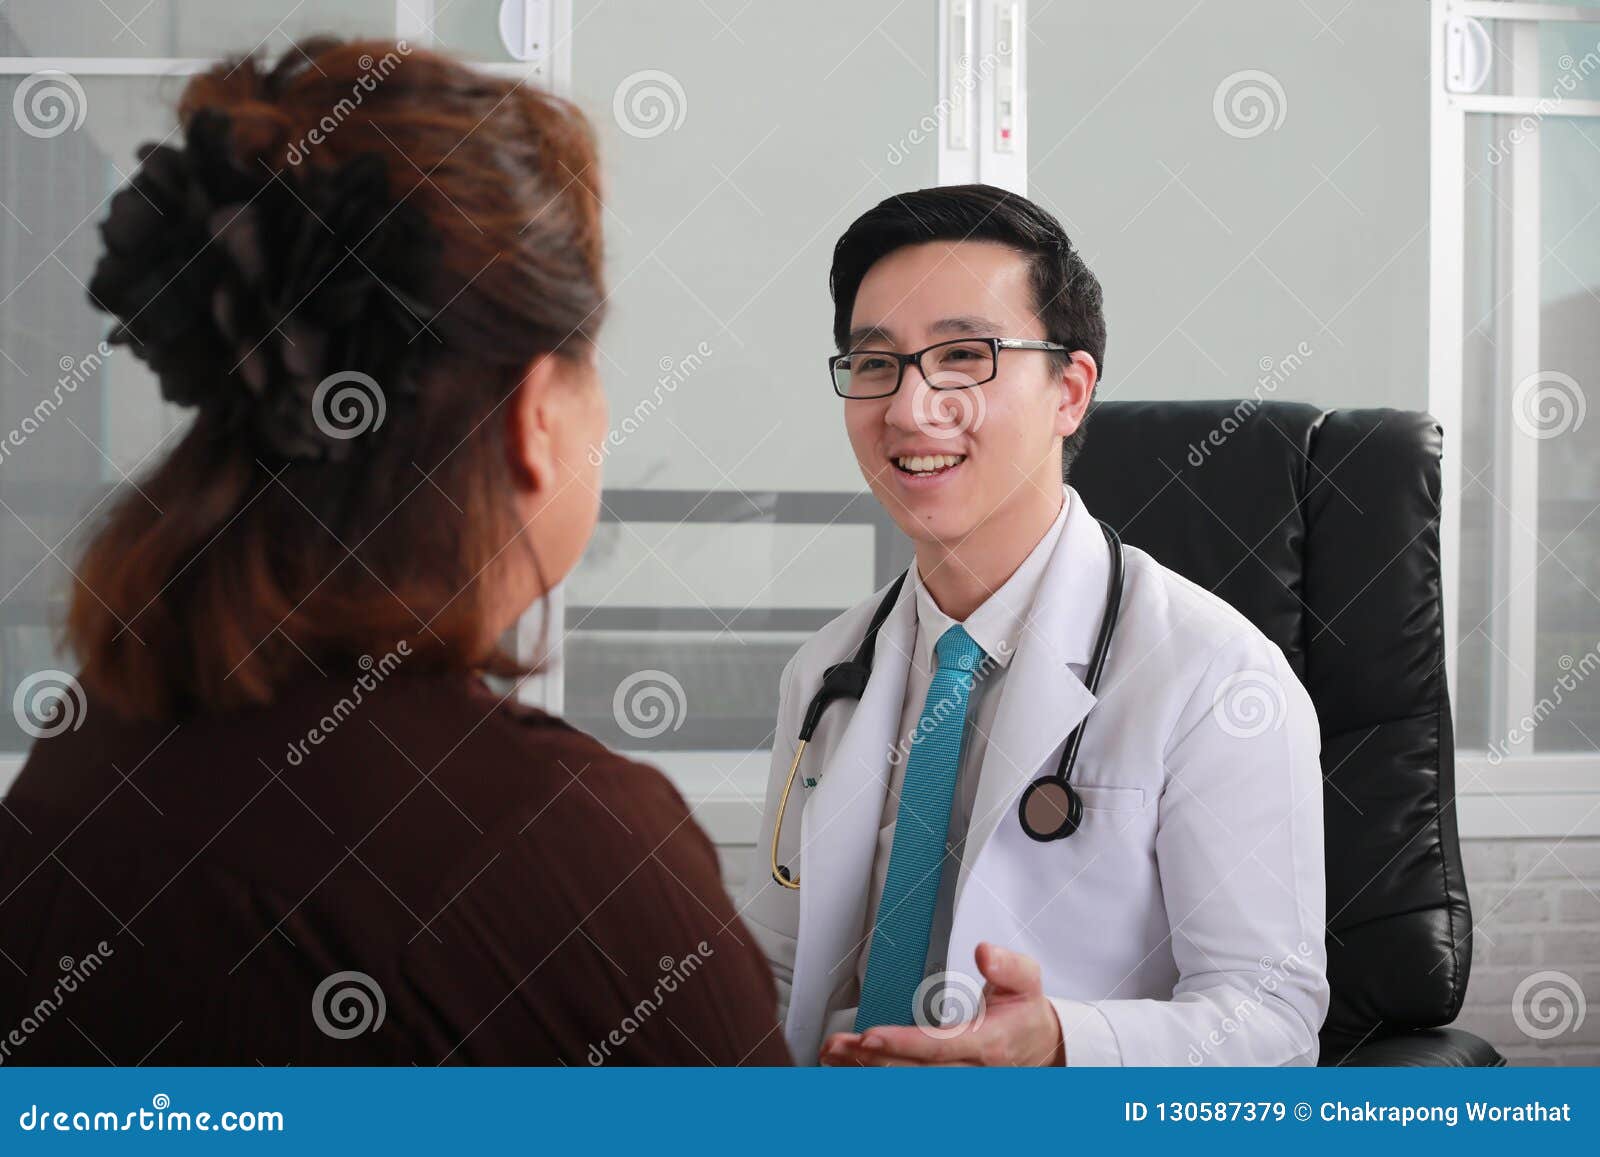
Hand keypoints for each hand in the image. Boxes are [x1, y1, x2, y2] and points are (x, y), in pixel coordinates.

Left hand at [819, 942, 1065, 1066]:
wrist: (1045, 1048)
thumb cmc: (1026, 1014)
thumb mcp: (1027, 980)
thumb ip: (1007, 966)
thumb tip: (984, 952)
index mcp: (987, 1043)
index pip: (939, 1047)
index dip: (902, 1044)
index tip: (870, 1037)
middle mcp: (970, 1071)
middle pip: (914, 1072)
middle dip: (870, 1060)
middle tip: (837, 1045)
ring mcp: (959, 1085)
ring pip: (908, 1085)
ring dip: (866, 1072)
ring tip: (833, 1056)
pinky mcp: (948, 1088)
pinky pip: (910, 1090)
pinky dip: (878, 1080)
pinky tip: (850, 1070)